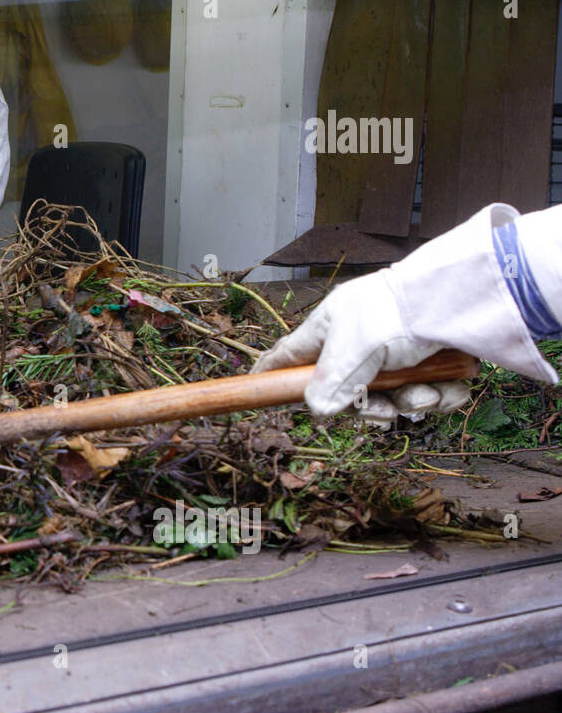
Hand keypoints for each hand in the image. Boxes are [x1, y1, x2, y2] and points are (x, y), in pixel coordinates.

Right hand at [252, 273, 470, 422]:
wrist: (457, 300)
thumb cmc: (393, 314)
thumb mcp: (352, 351)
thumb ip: (330, 384)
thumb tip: (319, 409)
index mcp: (331, 326)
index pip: (290, 353)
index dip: (272, 371)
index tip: (255, 383)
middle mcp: (361, 339)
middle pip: (348, 389)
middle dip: (372, 405)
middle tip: (386, 412)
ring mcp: (398, 350)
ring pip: (393, 394)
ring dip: (412, 401)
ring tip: (429, 394)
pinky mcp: (433, 358)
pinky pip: (428, 390)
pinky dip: (441, 394)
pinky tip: (450, 388)